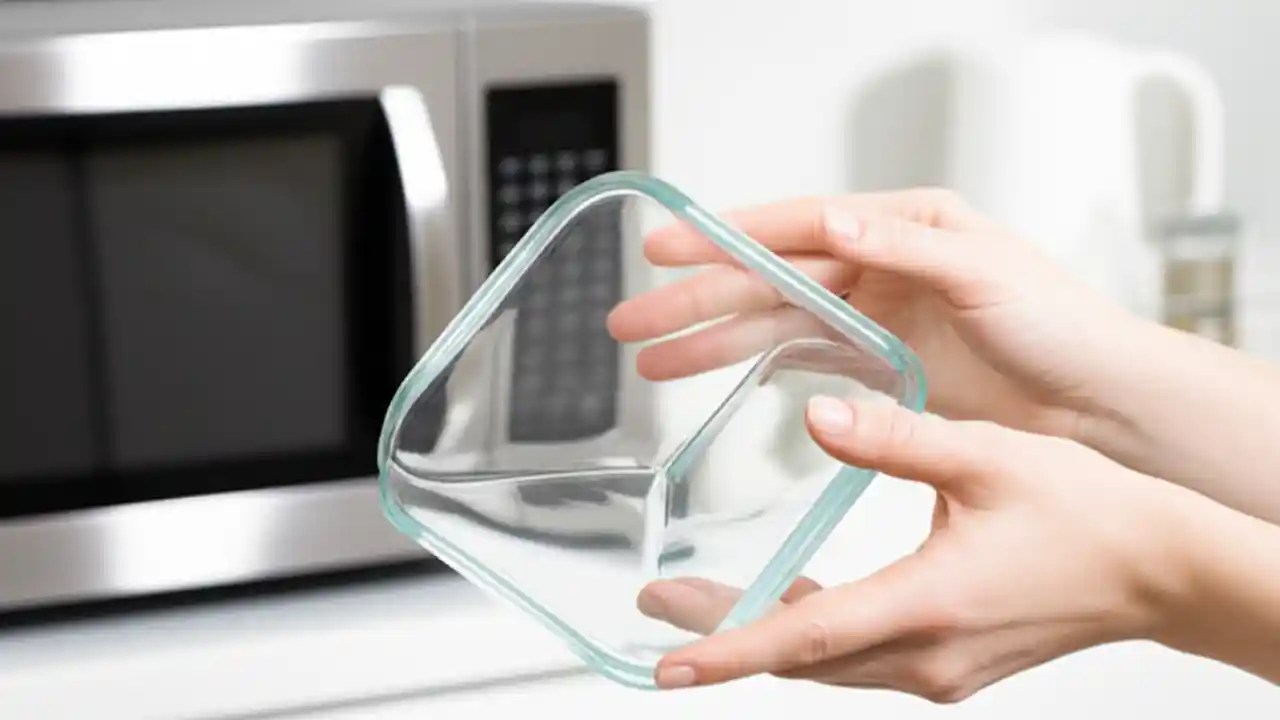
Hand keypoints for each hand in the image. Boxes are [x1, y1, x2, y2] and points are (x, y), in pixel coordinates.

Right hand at [606, 189, 1141, 440]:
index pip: (796, 225)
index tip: (663, 247)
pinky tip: (711, 374)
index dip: (725, 237)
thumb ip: (902, 246)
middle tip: (630, 322)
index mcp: (902, 225)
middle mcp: (878, 265)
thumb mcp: (984, 272)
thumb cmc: (1061, 327)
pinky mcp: (876, 366)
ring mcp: (873, 317)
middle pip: (767, 280)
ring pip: (772, 325)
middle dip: (696, 301)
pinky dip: (753, 367)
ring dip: (711, 342)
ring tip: (651, 361)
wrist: (1099, 406)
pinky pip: (799, 360)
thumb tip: (832, 221)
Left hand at [637, 395, 1209, 701]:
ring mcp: (941, 672)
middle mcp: (927, 655)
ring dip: (767, 641)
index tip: (668, 664)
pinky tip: (791, 612)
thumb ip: (894, 437)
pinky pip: (863, 662)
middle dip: (725, 638)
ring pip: (831, 667)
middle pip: (802, 660)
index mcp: (928, 604)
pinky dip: (815, 642)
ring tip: (707, 610)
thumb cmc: (1087, 515)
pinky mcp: (952, 667)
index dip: (729, 651)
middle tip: (660, 608)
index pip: (804, 638)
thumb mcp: (986, 457)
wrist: (1160, 571)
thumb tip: (819, 416)